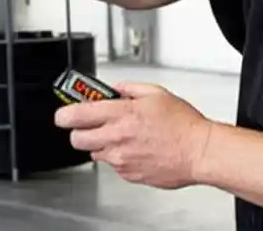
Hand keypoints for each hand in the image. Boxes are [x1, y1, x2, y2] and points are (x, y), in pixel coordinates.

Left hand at [54, 82, 213, 189]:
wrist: (199, 152)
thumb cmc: (183, 124)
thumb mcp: (155, 93)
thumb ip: (128, 88)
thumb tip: (114, 89)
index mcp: (122, 114)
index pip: (77, 114)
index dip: (64, 114)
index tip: (63, 113)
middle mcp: (117, 138)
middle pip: (76, 138)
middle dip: (79, 130)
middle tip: (89, 124)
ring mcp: (121, 159)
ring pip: (94, 152)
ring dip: (101, 143)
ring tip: (121, 136)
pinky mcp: (128, 174)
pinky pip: (113, 164)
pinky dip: (118, 156)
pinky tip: (135, 148)